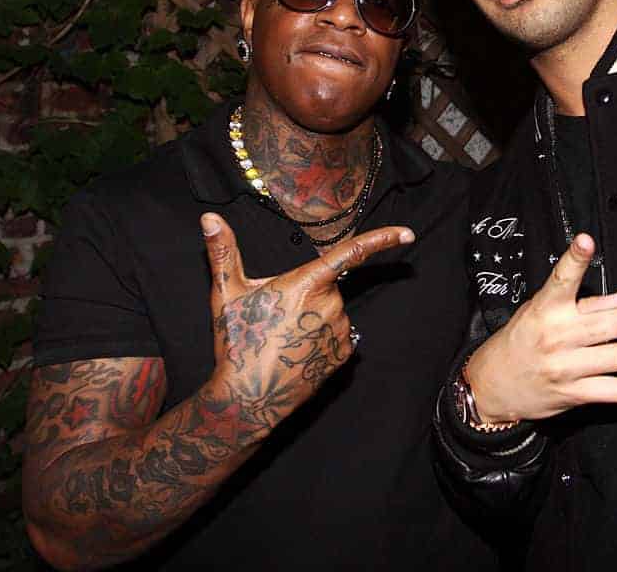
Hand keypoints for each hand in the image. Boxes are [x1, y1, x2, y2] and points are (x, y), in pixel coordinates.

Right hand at [201, 213, 413, 430]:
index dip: (382, 240)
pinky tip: (299, 350)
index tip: (407, 234)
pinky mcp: (344, 354)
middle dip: (307, 294)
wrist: (248, 397)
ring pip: (332, 311)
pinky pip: (338, 335)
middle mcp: (331, 305)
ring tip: (284, 337)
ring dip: (314, 317)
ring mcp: (340, 331)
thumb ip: (223, 252)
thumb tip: (209, 219)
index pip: (351, 253)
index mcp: (307, 283)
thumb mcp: (226, 293)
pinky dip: (322, 338)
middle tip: (276, 316)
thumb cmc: (237, 341)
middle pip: (327, 286)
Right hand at [465, 234, 616, 422]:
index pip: (562, 278)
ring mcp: (569, 368)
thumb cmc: (519, 341)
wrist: (491, 386)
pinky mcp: (578, 393)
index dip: (576, 258)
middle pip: (612, 322)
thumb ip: (587, 303)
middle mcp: (558, 337)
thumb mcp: (541, 311)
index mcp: (546, 309)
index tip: (586, 241)